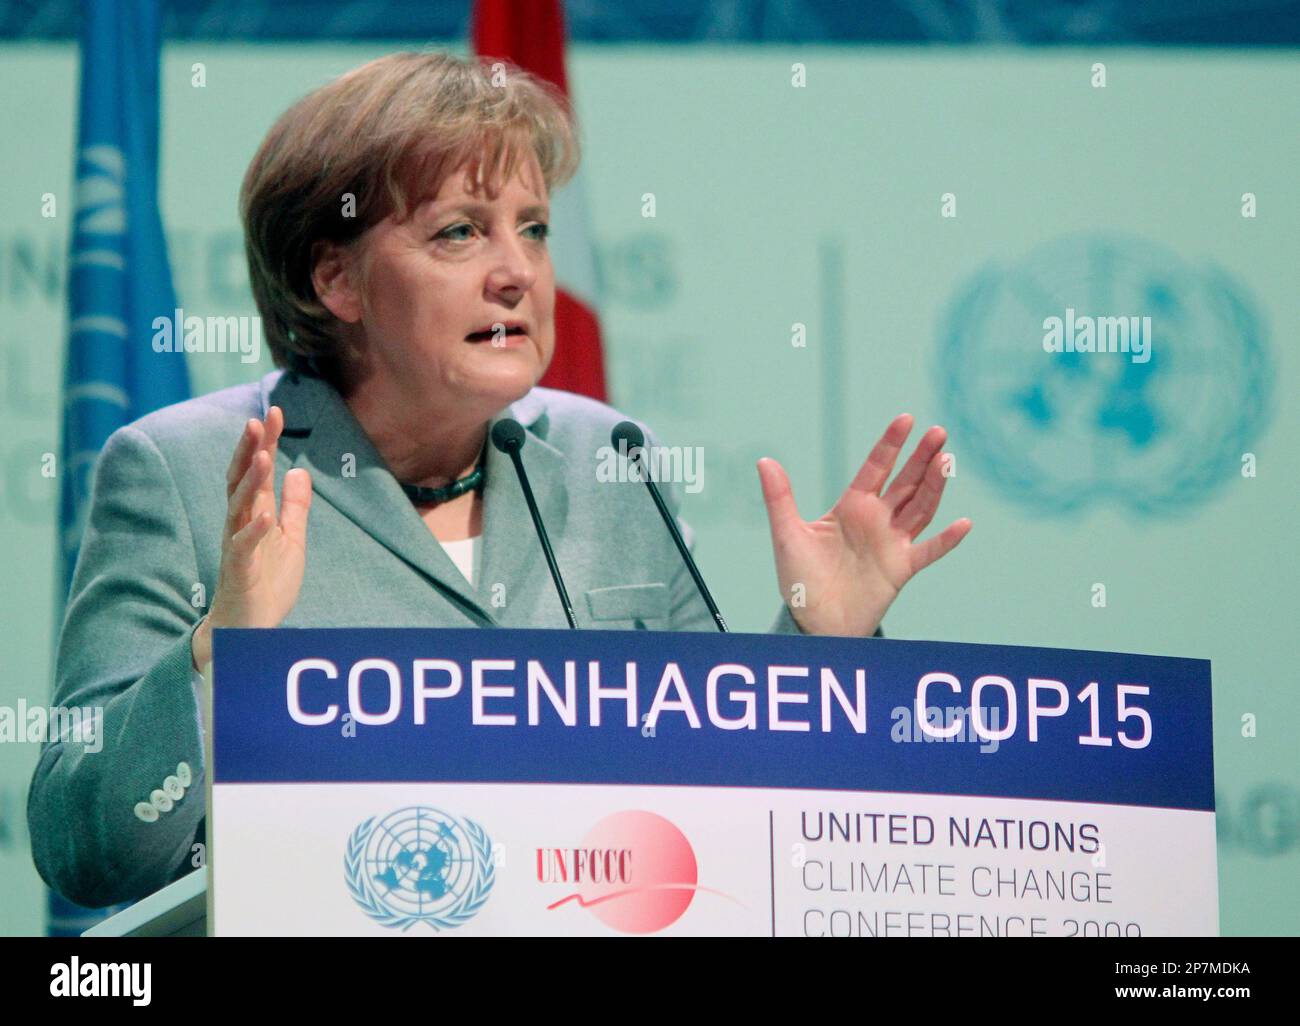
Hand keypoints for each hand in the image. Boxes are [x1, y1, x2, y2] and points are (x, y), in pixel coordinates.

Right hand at [191, 406, 312, 669]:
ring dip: (250, 481)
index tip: (275, 412)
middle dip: (249, 450)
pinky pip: (243, 547)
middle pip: (241, 480)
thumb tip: (300, 472)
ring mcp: (237, 546)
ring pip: (239, 507)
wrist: (249, 628)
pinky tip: (264, 514)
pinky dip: (253, 530)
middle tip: (258, 419)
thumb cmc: (266, 583)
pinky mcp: (239, 571)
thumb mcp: (290, 539)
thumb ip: (294, 507)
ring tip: (261, 456)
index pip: (257, 471)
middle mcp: (240, 524)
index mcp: (253, 514)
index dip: (265, 442)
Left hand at [757, 413, 970, 636]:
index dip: (891, 444)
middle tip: (938, 431)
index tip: (906, 419)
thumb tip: (763, 460)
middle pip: (906, 482)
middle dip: (922, 458)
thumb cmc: (800, 579)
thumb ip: (779, 498)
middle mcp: (877, 520)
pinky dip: (946, 540)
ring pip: (920, 508)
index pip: (876, 468)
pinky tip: (963, 523)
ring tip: (946, 460)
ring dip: (935, 486)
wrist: (814, 622)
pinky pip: (928, 552)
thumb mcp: (787, 534)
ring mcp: (892, 543)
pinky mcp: (901, 569)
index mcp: (851, 507)